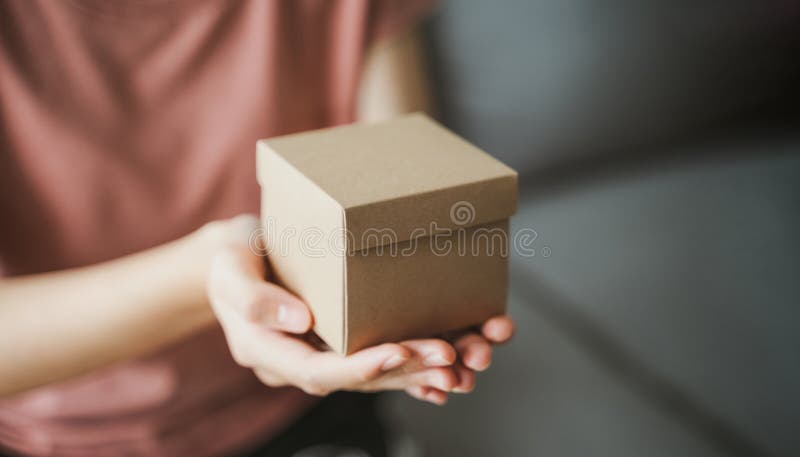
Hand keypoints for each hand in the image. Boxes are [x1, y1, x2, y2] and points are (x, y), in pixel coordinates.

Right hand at [205, 215, 514, 403]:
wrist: (240, 258)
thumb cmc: (233, 259)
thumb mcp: (229, 269)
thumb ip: (254, 297)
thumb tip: (301, 320)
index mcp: (269, 353)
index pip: (319, 371)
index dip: (362, 367)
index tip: (400, 351)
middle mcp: (302, 364)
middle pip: (360, 378)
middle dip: (408, 369)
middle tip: (450, 356)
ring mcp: (325, 356)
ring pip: (379, 373)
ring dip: (423, 369)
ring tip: (466, 359)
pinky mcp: (343, 343)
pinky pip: (383, 361)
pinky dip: (418, 367)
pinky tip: (453, 369)